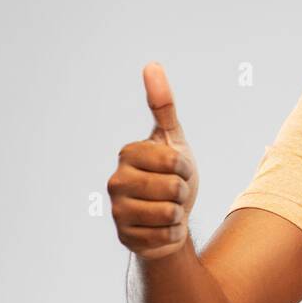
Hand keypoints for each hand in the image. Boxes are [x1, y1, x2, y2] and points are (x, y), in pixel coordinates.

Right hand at [107, 62, 200, 258]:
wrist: (168, 216)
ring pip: (169, 213)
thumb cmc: (172, 174)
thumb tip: (152, 64)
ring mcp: (117, 211)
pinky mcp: (125, 238)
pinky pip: (166, 236)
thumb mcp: (173, 139)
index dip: (186, 168)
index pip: (175, 161)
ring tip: (168, 208)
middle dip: (184, 191)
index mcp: (128, 154)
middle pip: (173, 188)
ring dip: (179, 213)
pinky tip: (162, 228)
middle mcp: (115, 181)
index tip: (177, 169)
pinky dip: (173, 233)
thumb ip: (163, 105)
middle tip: (174, 191)